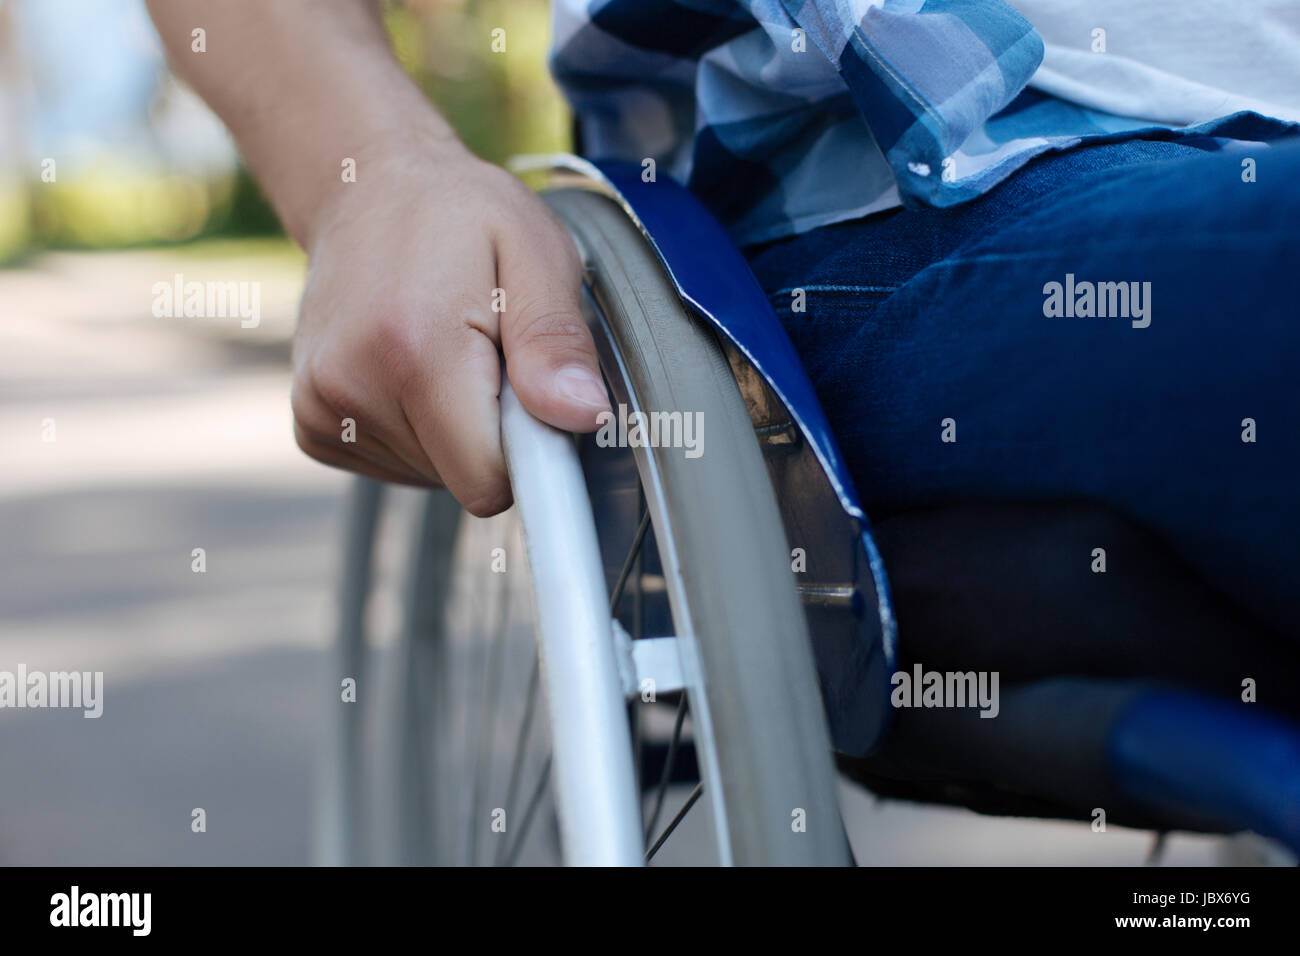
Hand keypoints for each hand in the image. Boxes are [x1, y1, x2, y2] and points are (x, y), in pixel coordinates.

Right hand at [290, 142, 609, 514]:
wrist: (367, 188)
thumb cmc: (460, 217)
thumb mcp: (535, 253)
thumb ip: (557, 342)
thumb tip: (581, 414)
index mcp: (414, 348)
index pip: (488, 479)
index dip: (530, 450)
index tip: (537, 404)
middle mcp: (352, 385)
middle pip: (463, 480)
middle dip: (494, 431)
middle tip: (490, 355)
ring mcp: (323, 409)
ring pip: (433, 476)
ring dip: (456, 428)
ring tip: (449, 350)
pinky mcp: (315, 425)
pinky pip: (396, 468)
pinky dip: (419, 432)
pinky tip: (412, 370)